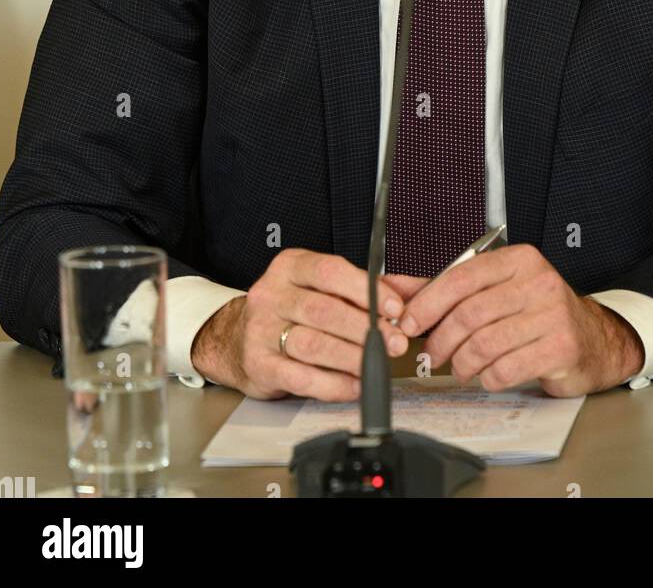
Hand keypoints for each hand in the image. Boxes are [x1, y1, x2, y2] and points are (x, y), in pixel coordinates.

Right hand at [190, 249, 409, 399]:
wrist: (235, 338)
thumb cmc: (290, 310)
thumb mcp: (322, 287)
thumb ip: (369, 287)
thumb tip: (417, 289)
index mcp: (291, 266)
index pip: (330, 271)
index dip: (365, 289)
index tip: (394, 307)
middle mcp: (273, 293)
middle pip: (324, 310)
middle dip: (366, 328)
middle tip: (395, 342)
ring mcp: (261, 329)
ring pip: (312, 343)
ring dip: (351, 357)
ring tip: (376, 364)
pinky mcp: (259, 364)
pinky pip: (300, 376)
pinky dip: (332, 384)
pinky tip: (353, 385)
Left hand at [388, 243, 644, 396]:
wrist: (593, 339)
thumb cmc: (538, 314)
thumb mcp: (496, 291)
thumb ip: (447, 288)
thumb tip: (395, 288)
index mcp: (518, 260)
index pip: (462, 276)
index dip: (429, 302)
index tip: (410, 322)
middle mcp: (538, 282)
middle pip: (471, 313)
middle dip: (442, 339)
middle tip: (432, 355)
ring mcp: (552, 314)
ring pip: (485, 343)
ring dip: (463, 362)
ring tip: (460, 368)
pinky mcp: (561, 348)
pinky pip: (507, 368)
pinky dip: (489, 377)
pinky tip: (488, 376)